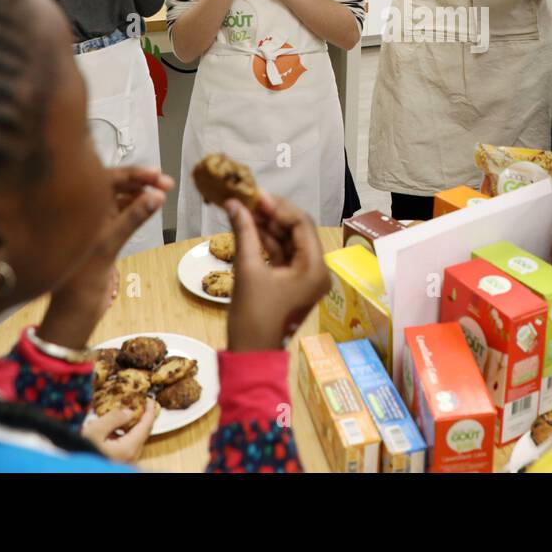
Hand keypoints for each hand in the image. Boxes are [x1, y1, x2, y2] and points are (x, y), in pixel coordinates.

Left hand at [40, 167, 173, 348]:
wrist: (75, 305)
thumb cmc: (84, 273)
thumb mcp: (110, 242)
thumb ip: (133, 217)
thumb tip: (158, 195)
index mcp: (79, 206)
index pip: (110, 177)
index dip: (136, 174)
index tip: (159, 174)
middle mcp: (86, 209)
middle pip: (117, 184)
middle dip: (142, 181)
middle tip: (168, 183)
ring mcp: (96, 221)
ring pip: (122, 198)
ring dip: (142, 193)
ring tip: (164, 191)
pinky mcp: (104, 233)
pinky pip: (123, 212)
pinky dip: (138, 207)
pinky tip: (152, 205)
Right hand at [82, 398, 158, 462]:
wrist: (75, 469)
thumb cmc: (81, 452)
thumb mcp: (94, 431)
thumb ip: (113, 418)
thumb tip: (129, 411)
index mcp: (128, 448)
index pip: (146, 426)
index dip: (150, 410)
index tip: (150, 398)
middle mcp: (130, 457)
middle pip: (141, 433)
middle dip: (139, 417)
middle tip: (136, 403)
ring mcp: (125, 461)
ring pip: (132, 439)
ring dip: (127, 426)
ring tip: (116, 415)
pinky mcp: (118, 462)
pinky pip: (124, 446)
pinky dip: (119, 435)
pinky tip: (105, 430)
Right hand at [225, 193, 330, 352]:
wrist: (250, 356)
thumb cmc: (252, 318)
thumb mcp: (247, 271)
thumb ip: (244, 233)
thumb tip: (235, 204)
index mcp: (315, 268)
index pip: (301, 224)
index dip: (278, 206)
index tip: (255, 194)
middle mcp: (317, 271)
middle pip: (297, 230)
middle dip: (273, 214)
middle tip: (248, 199)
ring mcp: (306, 278)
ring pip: (289, 242)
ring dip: (268, 226)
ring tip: (244, 209)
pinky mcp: (293, 284)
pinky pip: (283, 255)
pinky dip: (267, 242)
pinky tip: (248, 228)